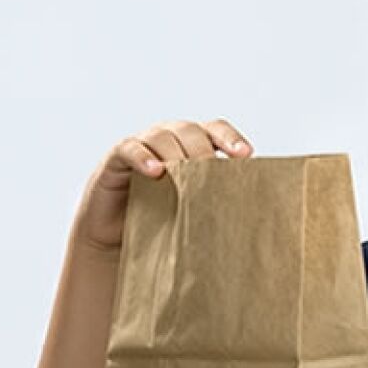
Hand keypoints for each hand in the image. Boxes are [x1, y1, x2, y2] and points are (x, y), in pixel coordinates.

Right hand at [74, 119, 252, 251]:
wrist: (118, 237)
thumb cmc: (162, 220)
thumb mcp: (193, 208)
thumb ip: (215, 199)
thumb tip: (252, 209)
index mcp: (192, 146)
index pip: (215, 130)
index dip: (230, 138)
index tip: (245, 156)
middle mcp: (168, 139)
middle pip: (190, 131)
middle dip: (204, 149)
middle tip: (214, 171)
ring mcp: (141, 145)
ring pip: (161, 136)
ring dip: (176, 152)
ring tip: (187, 173)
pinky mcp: (115, 160)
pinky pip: (129, 149)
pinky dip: (143, 157)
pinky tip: (155, 172)